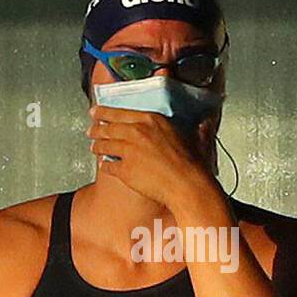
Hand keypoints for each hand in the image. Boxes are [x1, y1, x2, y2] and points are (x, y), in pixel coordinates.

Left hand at [87, 105, 220, 214]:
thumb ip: (196, 128)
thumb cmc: (193, 163)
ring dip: (97, 146)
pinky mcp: (124, 169)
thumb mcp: (194, 137)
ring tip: (93, 147)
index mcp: (151, 119)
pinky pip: (108, 165)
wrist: (187, 184)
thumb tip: (205, 123)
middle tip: (90, 130)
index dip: (103, 112)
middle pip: (108, 127)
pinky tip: (103, 165)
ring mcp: (129, 151)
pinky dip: (104, 165)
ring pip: (104, 145)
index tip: (95, 111)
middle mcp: (136, 132)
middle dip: (96, 129)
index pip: (119, 112)